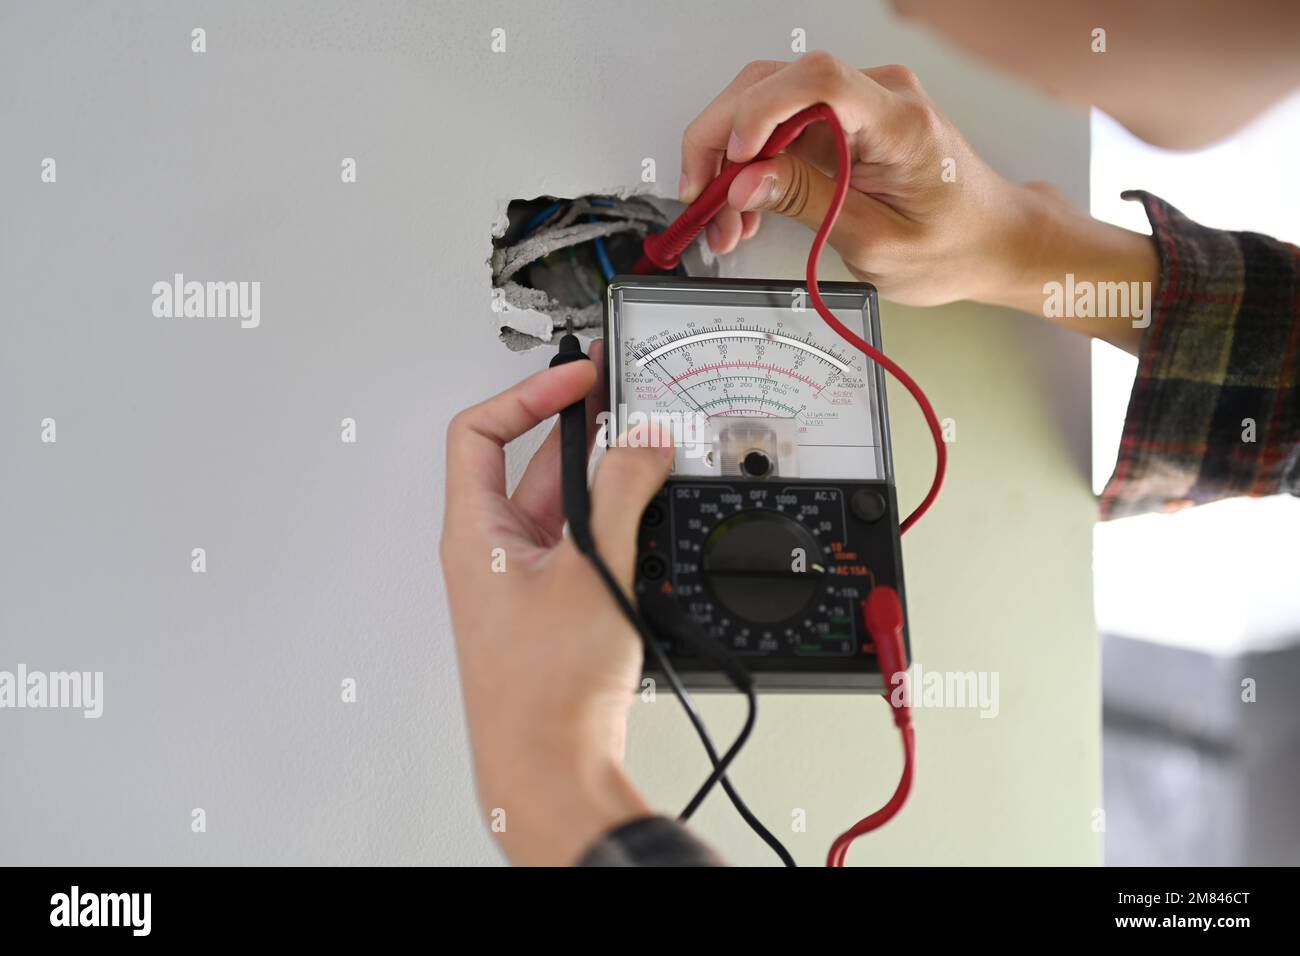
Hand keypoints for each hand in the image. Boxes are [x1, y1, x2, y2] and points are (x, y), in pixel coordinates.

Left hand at [440, 341, 673, 865]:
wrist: (552, 769)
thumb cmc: (543, 691)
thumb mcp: (591, 572)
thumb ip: (621, 494)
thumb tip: (640, 442)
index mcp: (475, 531)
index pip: (481, 432)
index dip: (527, 393)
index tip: (576, 377)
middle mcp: (493, 550)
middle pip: (531, 463)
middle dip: (580, 429)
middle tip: (625, 402)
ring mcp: (524, 579)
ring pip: (563, 504)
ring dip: (604, 477)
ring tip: (646, 455)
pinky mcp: (555, 606)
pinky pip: (581, 543)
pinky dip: (613, 521)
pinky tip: (646, 519)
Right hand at [681, 52, 1155, 352]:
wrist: (992, 241)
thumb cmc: (954, 244)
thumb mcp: (877, 243)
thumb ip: (810, 203)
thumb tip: (746, 182)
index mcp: (900, 122)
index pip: (819, 82)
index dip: (761, 113)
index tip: (732, 161)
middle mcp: (878, 96)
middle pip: (775, 84)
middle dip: (723, 141)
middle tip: (701, 199)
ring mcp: (857, 104)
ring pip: (765, 104)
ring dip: (731, 160)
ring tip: (723, 223)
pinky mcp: (842, 122)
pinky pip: (780, 127)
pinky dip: (752, 167)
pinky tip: (743, 211)